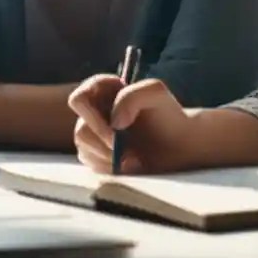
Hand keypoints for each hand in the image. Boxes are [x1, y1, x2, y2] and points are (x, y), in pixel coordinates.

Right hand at [68, 75, 200, 173]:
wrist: (179, 143)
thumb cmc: (168, 114)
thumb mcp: (156, 93)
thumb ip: (131, 96)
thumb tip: (114, 122)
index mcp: (101, 90)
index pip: (79, 99)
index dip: (93, 116)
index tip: (121, 125)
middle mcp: (93, 110)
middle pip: (81, 129)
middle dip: (106, 143)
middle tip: (127, 151)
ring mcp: (92, 133)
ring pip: (84, 148)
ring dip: (109, 157)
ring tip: (133, 158)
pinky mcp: (95, 153)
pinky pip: (90, 162)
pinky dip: (109, 167)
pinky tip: (128, 165)